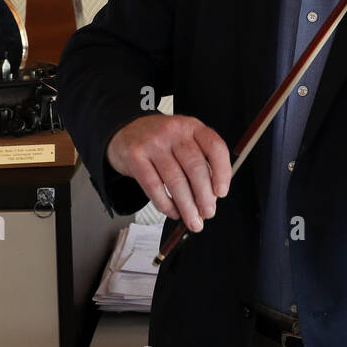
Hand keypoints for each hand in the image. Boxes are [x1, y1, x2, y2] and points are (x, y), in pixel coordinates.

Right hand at [106, 114, 230, 231]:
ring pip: (175, 180)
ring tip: (193, 220)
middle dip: (204, 196)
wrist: (125, 133)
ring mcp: (153, 143)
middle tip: (208, 213)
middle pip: (195, 167)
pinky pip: (153, 186)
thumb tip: (211, 198)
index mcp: (192, 127)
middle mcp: (174, 131)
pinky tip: (172, 212)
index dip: (222, 172)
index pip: (215, 148)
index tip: (222, 193)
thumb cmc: (161, 142)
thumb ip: (199, 163)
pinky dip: (165, 204)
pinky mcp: (135, 156)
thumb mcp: (184, 141)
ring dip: (187, 206)